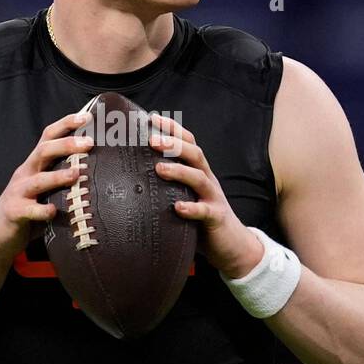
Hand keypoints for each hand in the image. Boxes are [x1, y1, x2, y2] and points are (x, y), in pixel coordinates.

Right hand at [0, 111, 92, 261]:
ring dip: (58, 176)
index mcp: (34, 164)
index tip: (87, 116)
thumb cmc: (28, 208)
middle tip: (89, 143)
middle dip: (66, 145)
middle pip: (43, 151)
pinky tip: (54, 211)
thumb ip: (62, 177)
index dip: (66, 124)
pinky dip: (42, 210)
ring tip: (77, 174)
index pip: (48, 136)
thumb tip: (98, 168)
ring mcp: (17, 192)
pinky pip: (29, 210)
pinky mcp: (14, 212)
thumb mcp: (44, 188)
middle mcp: (25, 173)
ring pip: (38, 180)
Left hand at [148, 113, 264, 278]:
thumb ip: (166, 186)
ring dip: (179, 171)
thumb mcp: (184, 196)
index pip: (187, 143)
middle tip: (152, 140)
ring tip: (159, 168)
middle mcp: (207, 180)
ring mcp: (213, 198)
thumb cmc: (201, 219)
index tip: (151, 118)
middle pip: (194, 154)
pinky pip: (205, 211)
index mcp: (199, 172)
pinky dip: (192, 208)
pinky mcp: (216, 219)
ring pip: (199, 178)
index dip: (172, 128)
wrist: (233, 245)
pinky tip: (177, 207)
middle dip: (174, 144)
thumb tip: (131, 177)